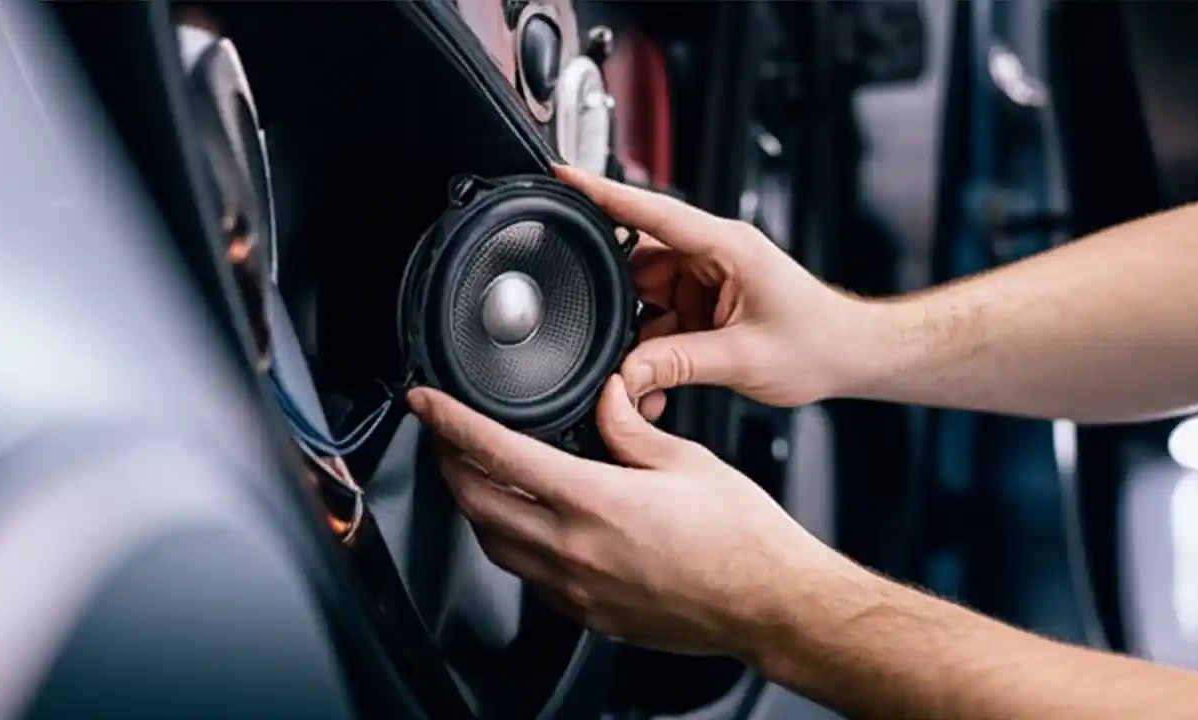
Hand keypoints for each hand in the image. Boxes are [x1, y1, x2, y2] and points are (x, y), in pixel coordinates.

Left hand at [406, 377, 849, 658]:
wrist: (769, 604)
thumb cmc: (742, 539)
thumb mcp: (686, 460)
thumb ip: (630, 427)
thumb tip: (606, 398)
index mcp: (595, 502)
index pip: (497, 454)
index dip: (451, 423)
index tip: (428, 403)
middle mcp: (575, 551)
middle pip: (477, 503)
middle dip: (448, 464)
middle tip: (445, 436)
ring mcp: (578, 589)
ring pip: (493, 545)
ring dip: (474, 506)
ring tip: (477, 475)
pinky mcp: (589, 615)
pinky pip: (527, 577)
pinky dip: (510, 544)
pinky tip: (525, 525)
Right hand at [556, 164, 868, 407]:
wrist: (850, 356)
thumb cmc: (819, 343)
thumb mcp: (743, 359)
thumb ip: (679, 365)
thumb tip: (629, 374)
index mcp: (726, 247)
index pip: (652, 212)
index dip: (603, 194)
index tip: (564, 178)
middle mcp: (713, 255)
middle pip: (637, 261)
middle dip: (616, 301)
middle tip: (603, 337)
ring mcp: (708, 277)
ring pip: (645, 295)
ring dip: (638, 336)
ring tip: (643, 375)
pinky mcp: (706, 302)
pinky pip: (663, 318)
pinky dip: (654, 349)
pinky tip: (656, 380)